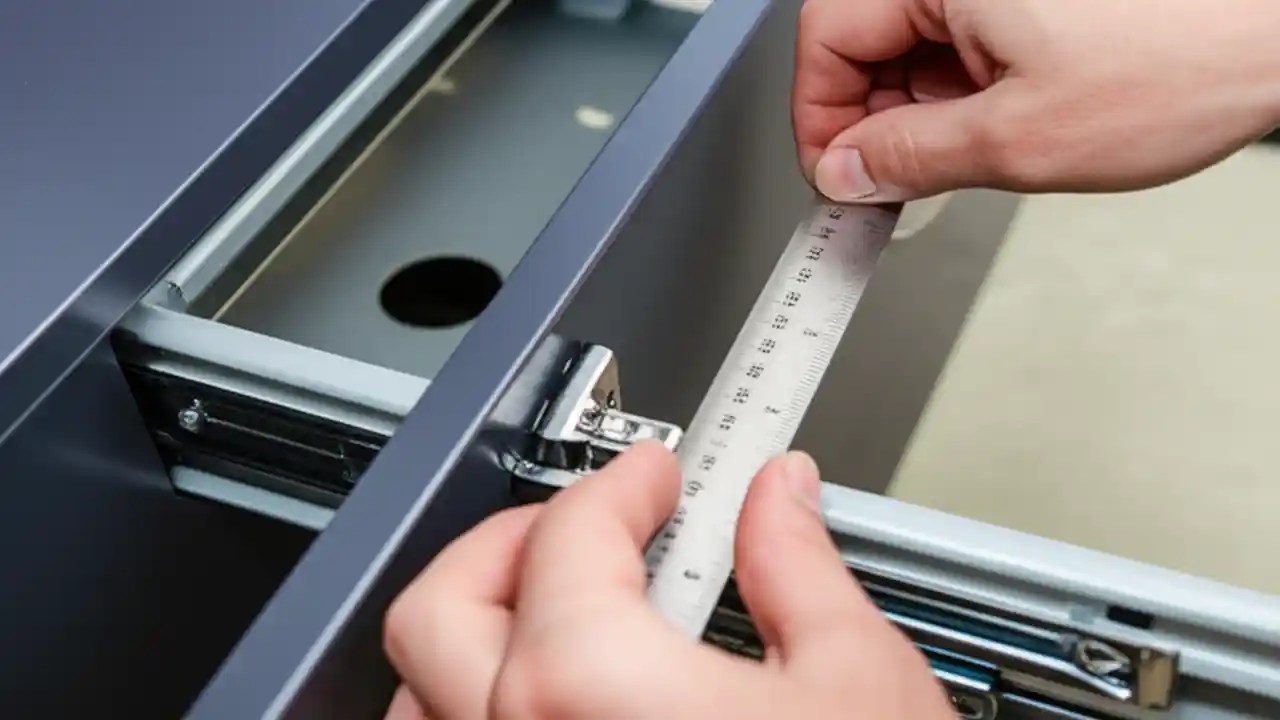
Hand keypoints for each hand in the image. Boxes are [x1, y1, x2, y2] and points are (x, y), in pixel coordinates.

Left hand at [381, 441, 953, 718]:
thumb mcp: (859, 685)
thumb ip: (799, 568)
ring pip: (416, 708)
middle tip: (587, 525)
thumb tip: (779, 503)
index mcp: (591, 694)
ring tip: (558, 614)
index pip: (570, 538)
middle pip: (442, 611)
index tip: (653, 479)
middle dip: (512, 542)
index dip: (620, 487)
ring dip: (475, 640)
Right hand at [793, 0, 1279, 202]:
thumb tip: (845, 173)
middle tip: (893, 182)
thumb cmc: (1182, 58)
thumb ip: (909, 158)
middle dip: (871, 121)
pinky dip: (961, 95)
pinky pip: (959, 44)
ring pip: (911, 48)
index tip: (836, 173)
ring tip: (967, 156)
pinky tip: (996, 129)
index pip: (827, 38)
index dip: (818, 117)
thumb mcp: (1018, 137)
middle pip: (864, 42)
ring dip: (920, 114)